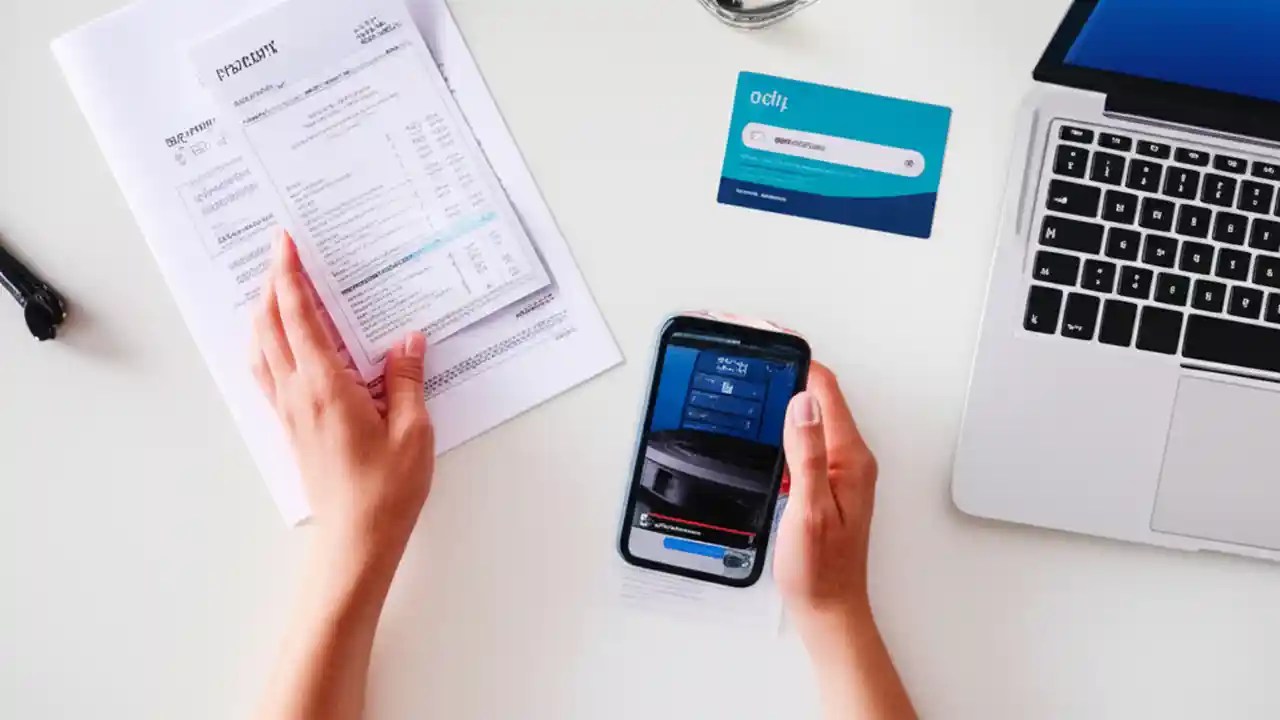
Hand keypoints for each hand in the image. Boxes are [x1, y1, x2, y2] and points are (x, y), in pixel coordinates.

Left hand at [250, 231, 434, 556]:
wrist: (356, 537)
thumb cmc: (386, 489)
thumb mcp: (412, 429)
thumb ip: (407, 379)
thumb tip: (407, 341)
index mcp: (325, 386)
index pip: (298, 316)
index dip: (290, 275)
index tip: (285, 242)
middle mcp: (297, 393)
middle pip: (269, 324)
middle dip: (272, 282)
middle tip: (281, 252)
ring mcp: (290, 410)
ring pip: (262, 347)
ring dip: (265, 311)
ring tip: (277, 287)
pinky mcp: (293, 426)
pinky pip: (268, 371)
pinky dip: (268, 341)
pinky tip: (280, 341)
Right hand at [776, 364, 914, 719]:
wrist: (829, 609)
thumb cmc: (820, 570)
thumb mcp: (809, 509)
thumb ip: (808, 454)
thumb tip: (804, 402)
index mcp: (850, 457)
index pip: (823, 387)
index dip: (794, 357)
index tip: (766, 338)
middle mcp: (850, 456)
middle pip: (818, 392)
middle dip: (786, 364)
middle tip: (753, 343)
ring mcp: (839, 467)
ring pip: (811, 411)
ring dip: (784, 389)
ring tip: (754, 369)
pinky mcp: (826, 479)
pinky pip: (806, 434)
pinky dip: (784, 417)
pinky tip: (764, 418)